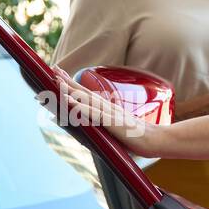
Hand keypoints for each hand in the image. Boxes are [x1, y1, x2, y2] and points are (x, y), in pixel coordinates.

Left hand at [45, 67, 159, 155]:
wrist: (155, 140)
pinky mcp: (112, 122)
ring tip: (56, 80)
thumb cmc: (136, 138)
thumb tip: (89, 127)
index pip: (86, 94)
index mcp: (106, 108)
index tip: (59, 75)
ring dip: (71, 90)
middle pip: (83, 91)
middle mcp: (106, 107)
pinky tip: (69, 101)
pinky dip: (80, 107)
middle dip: (67, 80)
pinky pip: (93, 113)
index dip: (72, 84)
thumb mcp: (114, 130)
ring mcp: (109, 113)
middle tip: (53, 68)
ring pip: (86, 99)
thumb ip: (101, 127)